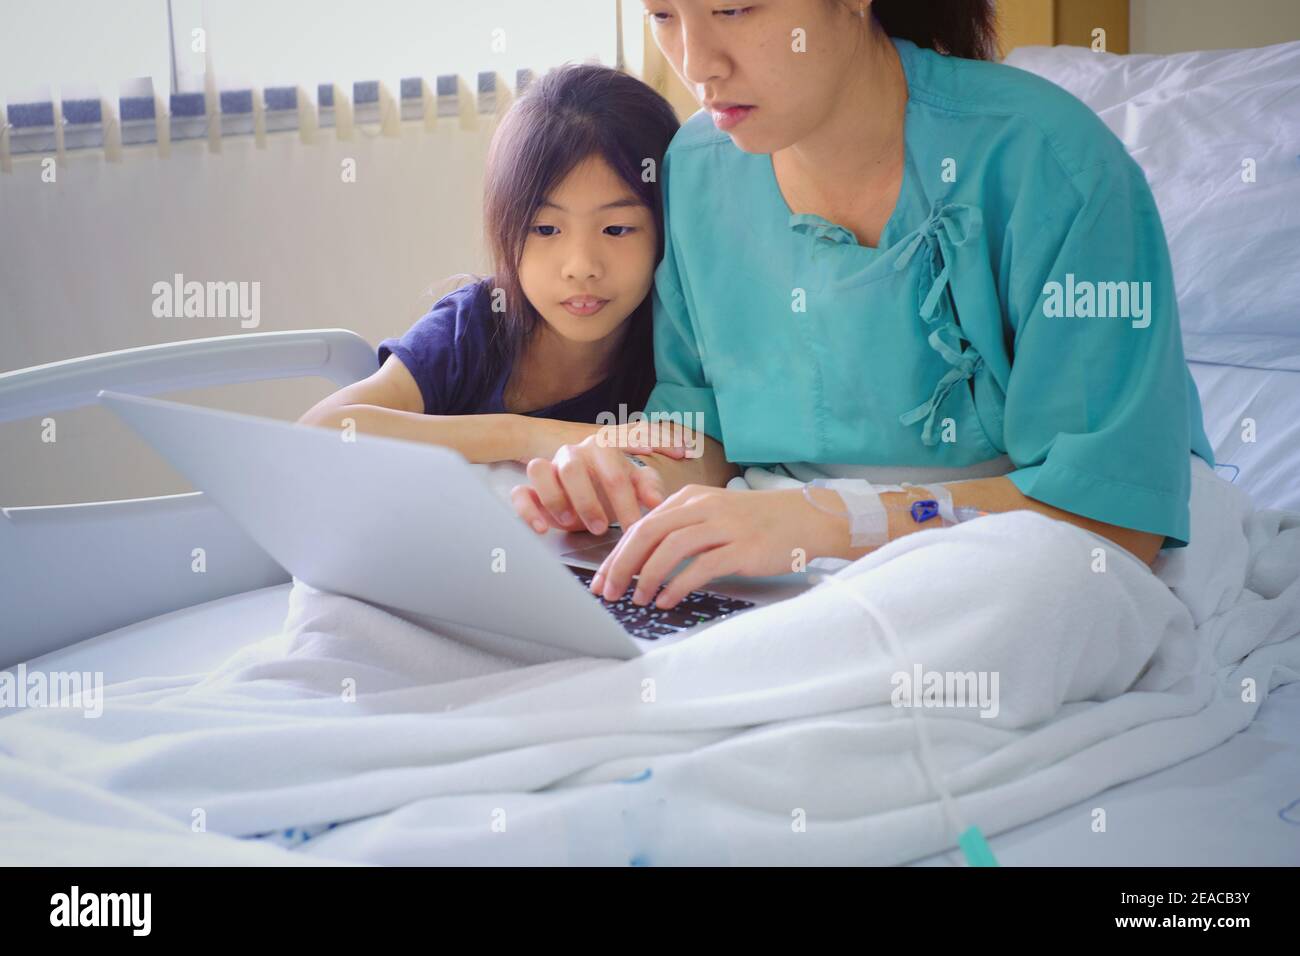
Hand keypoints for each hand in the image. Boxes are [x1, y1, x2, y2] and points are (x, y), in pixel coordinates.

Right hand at [510, 422, 688, 534]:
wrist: (585, 491)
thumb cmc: (611, 486)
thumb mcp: (633, 483)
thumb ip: (648, 486)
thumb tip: (657, 500)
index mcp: (602, 448)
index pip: (615, 474)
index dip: (626, 504)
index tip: (634, 528)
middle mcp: (572, 453)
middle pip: (573, 468)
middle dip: (588, 501)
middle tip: (602, 528)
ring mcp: (548, 467)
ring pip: (540, 470)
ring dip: (555, 499)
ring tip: (570, 522)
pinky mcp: (529, 487)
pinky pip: (520, 492)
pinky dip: (528, 510)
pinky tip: (542, 528)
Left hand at [588, 486, 838, 608]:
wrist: (805, 518)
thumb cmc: (756, 523)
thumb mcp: (713, 515)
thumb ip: (681, 530)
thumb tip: (642, 561)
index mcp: (690, 498)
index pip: (642, 525)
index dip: (617, 554)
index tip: (602, 579)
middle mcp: (703, 507)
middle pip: (648, 533)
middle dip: (622, 566)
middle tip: (608, 592)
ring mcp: (724, 526)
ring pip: (671, 548)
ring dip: (647, 576)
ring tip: (638, 599)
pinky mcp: (743, 547)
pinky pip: (702, 566)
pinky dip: (678, 584)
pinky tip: (667, 600)